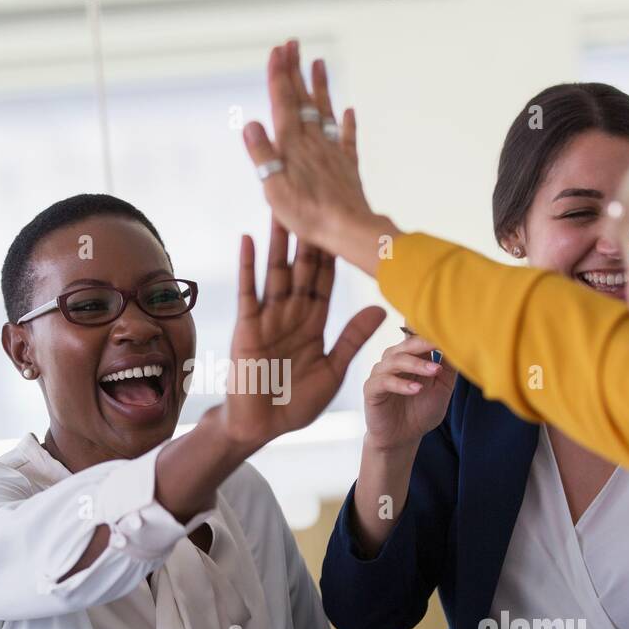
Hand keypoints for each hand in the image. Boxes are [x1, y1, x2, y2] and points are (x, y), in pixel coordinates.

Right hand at [216, 220, 384, 449]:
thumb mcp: (333, 369)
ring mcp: (267, 318)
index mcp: (313, 323)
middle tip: (312, 200)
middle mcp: (290, 314)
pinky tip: (248, 239)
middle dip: (306, 238)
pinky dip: (248, 267)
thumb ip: (352, 338)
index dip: (333, 253)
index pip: (325, 281)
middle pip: (301, 269)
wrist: (261, 428)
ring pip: (275, 272)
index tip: (343, 222)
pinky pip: (248, 292)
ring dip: (278, 242)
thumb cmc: (295, 403)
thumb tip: (381, 310)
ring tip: (280, 209)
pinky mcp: (247, 327)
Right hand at [242, 40, 400, 275]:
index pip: (283, 103)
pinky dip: (346, 123)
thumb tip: (250, 123)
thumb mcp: (274, 190)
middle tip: (293, 43)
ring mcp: (332, 152)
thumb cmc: (308, 216)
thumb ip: (262, 155)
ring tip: (319, 62)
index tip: (277, 50)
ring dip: (321, 86)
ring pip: (325, 111)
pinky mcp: (347, 166)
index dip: (279, 76)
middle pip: (303, 99)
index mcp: (292, 146)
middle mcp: (313, 142)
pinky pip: (346, 138)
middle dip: (296, 70)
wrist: (349, 230)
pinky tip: (347, 110)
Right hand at [363, 333, 455, 452]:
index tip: (451, 330)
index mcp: (411, 356)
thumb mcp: (442, 388)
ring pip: (395, 360)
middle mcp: (394, 360)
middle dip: (425, 342)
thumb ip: (449, 368)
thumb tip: (459, 345)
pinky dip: (400, 384)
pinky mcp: (371, 390)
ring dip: (416, 363)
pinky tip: (416, 389)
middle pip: (407, 343)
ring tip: (434, 371)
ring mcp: (381, 374)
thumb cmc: (421, 411)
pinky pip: (383, 381)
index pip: (418, 336)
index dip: (431, 331)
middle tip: (442, 344)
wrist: (403, 438)